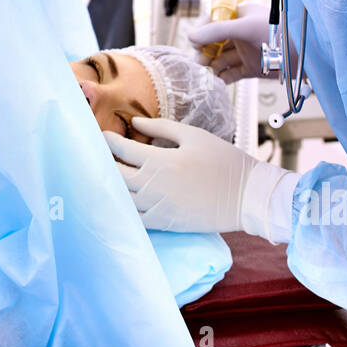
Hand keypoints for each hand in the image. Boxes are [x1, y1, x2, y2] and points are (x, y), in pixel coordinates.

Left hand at [104, 117, 258, 232]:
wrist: (246, 196)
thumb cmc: (223, 160)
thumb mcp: (193, 135)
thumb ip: (161, 127)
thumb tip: (135, 122)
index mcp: (160, 161)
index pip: (122, 149)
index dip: (108, 141)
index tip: (103, 135)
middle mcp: (153, 186)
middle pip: (115, 174)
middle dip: (105, 162)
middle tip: (101, 155)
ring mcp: (157, 207)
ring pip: (121, 197)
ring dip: (112, 185)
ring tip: (108, 175)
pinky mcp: (164, 224)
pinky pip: (134, 217)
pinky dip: (124, 207)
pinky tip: (123, 197)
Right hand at [188, 0, 270, 83]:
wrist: (304, 54)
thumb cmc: (277, 31)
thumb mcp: (245, 26)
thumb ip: (217, 31)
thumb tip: (190, 37)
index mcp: (241, 16)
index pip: (214, 21)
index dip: (203, 31)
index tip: (195, 42)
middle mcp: (242, 33)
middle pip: (215, 43)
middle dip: (205, 52)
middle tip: (199, 61)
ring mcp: (246, 51)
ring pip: (222, 59)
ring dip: (212, 66)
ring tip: (205, 73)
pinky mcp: (251, 68)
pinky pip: (232, 73)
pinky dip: (223, 78)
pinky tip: (216, 81)